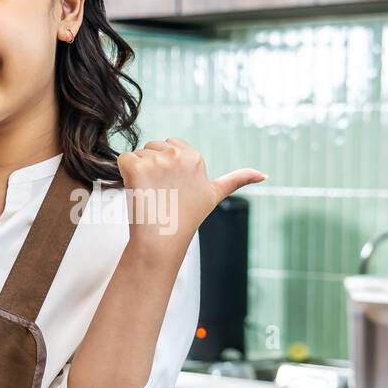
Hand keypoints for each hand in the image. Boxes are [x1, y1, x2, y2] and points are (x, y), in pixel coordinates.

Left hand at [116, 138, 264, 255]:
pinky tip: (137, 192)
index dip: (166, 167)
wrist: (162, 241)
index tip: (172, 188)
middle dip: (151, 168)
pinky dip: (124, 175)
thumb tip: (264, 175)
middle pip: (151, 148)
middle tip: (160, 194)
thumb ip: (238, 180)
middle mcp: (178, 154)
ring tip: (150, 196)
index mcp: (195, 156)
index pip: (169, 146)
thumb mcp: (214, 195)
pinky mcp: (137, 167)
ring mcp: (157, 160)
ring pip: (137, 155)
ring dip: (138, 173)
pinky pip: (122, 160)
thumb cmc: (186, 219)